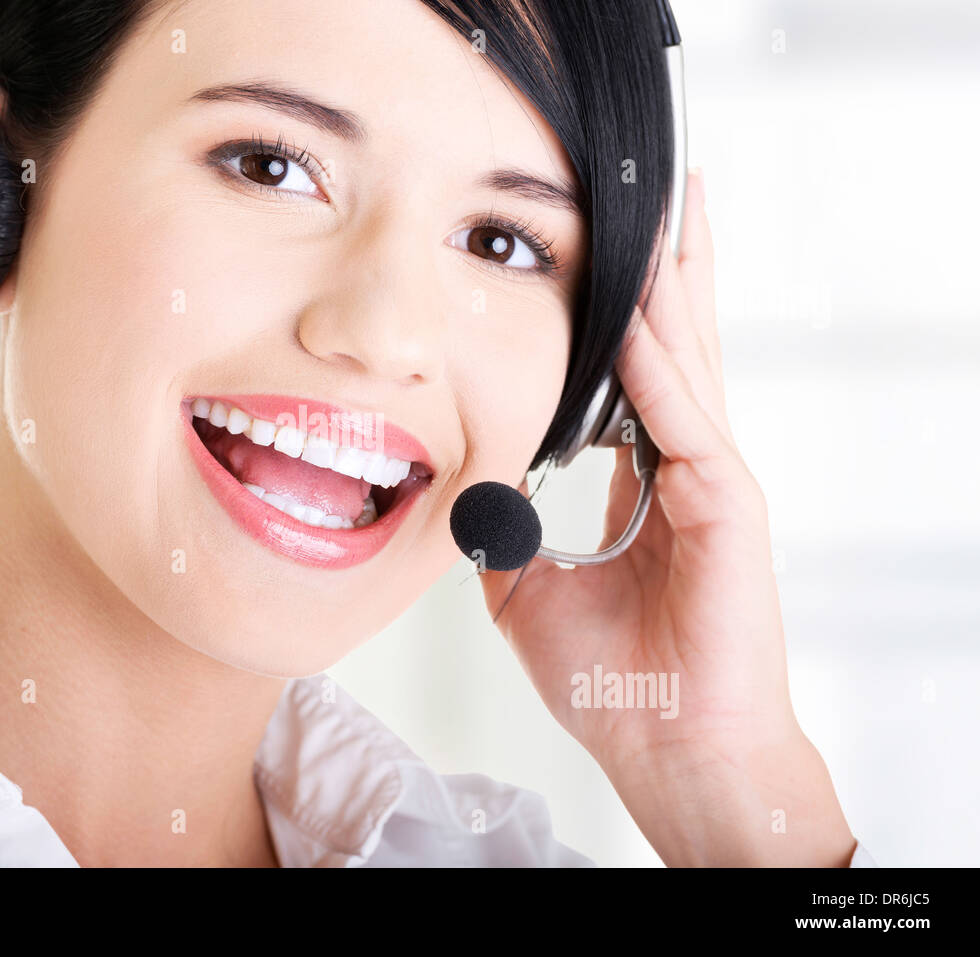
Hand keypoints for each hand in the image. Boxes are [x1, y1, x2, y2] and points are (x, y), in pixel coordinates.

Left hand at [479, 169, 855, 865]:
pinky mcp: (729, 507)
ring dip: (675, 286)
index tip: (600, 250)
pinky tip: (637, 321)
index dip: (621, 308)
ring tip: (670, 211)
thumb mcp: (527, 593)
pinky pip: (687, 422)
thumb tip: (461, 492)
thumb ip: (503, 534)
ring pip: (691, 361)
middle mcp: (686, 464)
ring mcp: (713, 480)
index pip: (634, 371)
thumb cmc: (613, 679)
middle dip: (670, 265)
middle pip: (676, 343)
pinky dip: (658, 371)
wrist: (664, 745)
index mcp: (647, 478)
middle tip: (664, 188)